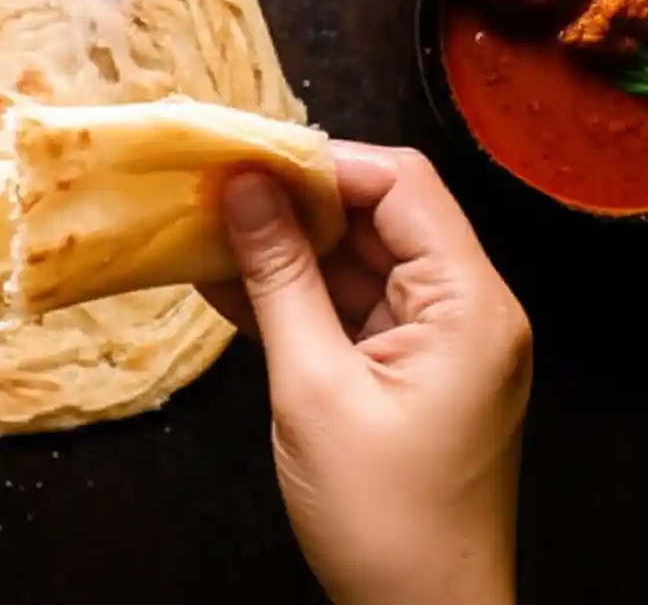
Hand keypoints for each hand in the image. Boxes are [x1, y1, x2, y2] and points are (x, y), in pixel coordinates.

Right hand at [200, 142, 531, 604]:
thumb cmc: (378, 512)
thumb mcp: (314, 387)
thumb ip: (278, 279)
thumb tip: (242, 189)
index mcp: (469, 304)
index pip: (403, 186)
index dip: (322, 162)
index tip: (242, 160)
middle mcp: (464, 310)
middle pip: (378, 220)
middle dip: (292, 204)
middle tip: (208, 192)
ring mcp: (434, 343)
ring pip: (354, 265)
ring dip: (281, 252)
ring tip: (201, 232)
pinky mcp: (403, 373)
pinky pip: (345, 313)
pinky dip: (290, 299)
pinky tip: (223, 284)